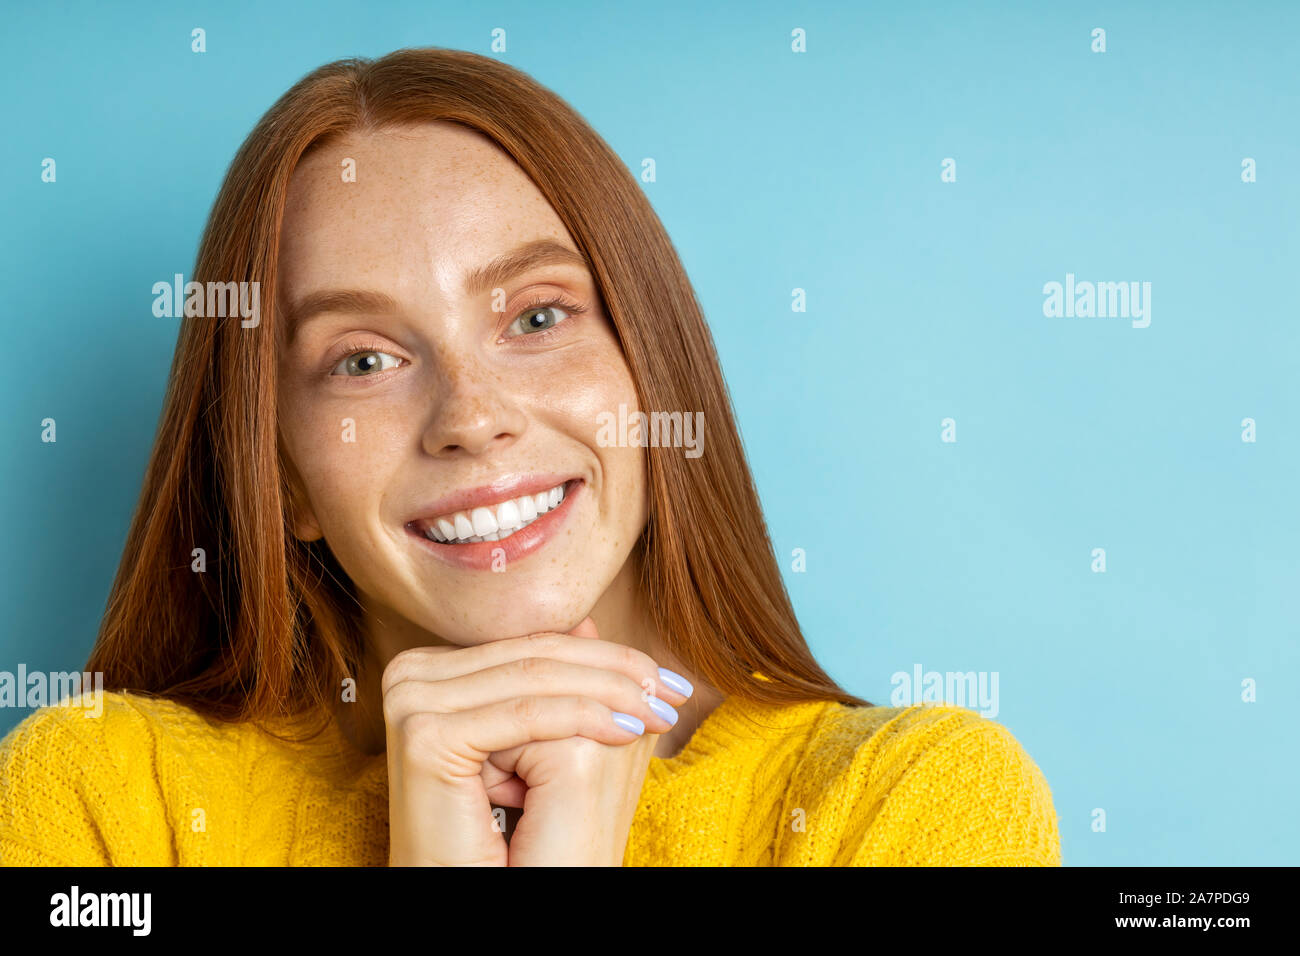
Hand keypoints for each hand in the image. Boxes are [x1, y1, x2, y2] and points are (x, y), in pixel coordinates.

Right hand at [382, 618, 688, 865]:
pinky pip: (523, 717)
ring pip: (534, 681)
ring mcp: (410, 700)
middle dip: (617, 673)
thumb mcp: (544, 746)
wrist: (474, 900)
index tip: (669, 679)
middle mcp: (411, 674)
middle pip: (535, 659)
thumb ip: (556, 680)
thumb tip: (590, 620)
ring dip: (611, 693)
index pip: (532, 646)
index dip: (607, 658)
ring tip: (662, 713)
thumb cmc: (508, 837)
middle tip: (677, 691)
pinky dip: (583, 719)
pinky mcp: (421, 734)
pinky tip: (628, 729)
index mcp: (431, 668)